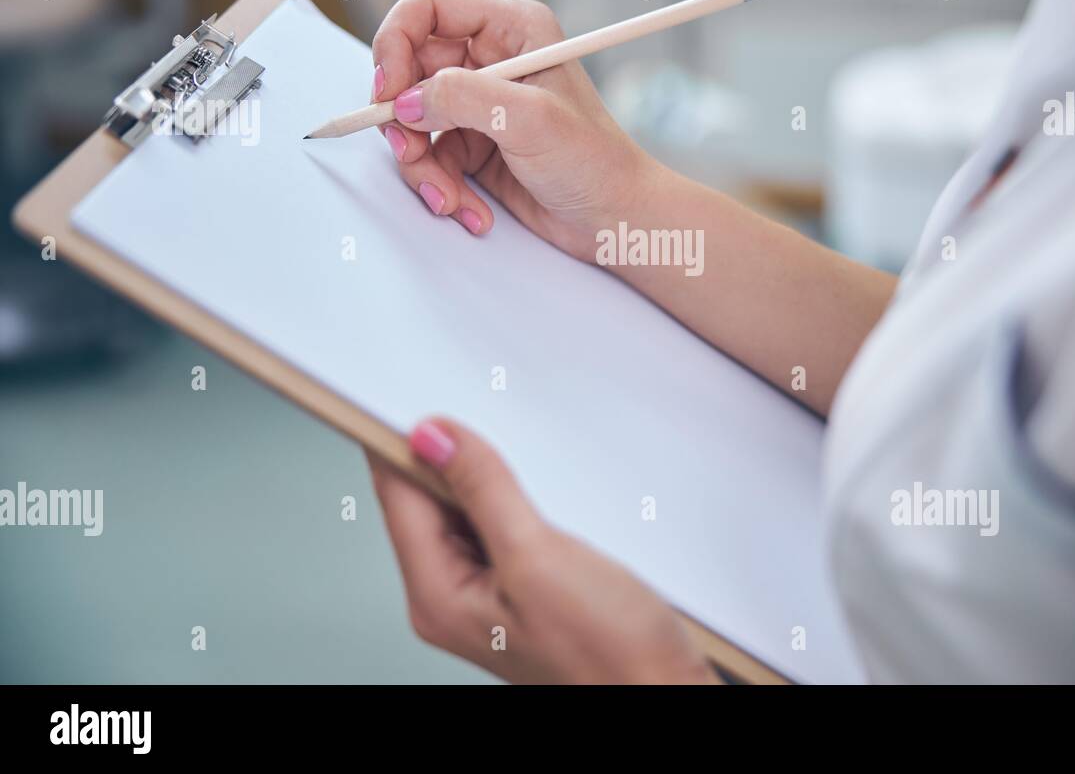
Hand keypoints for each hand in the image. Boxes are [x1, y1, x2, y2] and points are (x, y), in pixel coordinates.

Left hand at [367, 418, 717, 683]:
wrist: (664, 694)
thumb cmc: (609, 654)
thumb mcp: (538, 556)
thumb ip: (482, 491)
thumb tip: (432, 438)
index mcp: (437, 594)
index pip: (397, 494)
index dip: (403, 439)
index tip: (415, 392)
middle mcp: (452, 596)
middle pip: (426, 499)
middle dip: (452, 455)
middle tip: (488, 417)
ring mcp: (488, 594)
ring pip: (466, 508)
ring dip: (489, 476)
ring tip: (524, 460)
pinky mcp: (523, 588)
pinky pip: (500, 525)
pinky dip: (516, 497)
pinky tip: (545, 490)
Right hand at [371, 0, 656, 260]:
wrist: (616, 219)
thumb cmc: (594, 162)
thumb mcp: (529, 119)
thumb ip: (462, 97)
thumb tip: (403, 101)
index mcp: (511, 29)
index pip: (426, 7)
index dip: (395, 42)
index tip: (389, 92)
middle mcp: (491, 60)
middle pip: (408, 68)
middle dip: (403, 119)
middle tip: (411, 152)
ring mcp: (479, 104)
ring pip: (412, 120)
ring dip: (421, 165)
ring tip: (449, 198)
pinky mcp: (473, 145)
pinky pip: (429, 158)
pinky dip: (440, 187)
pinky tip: (469, 210)